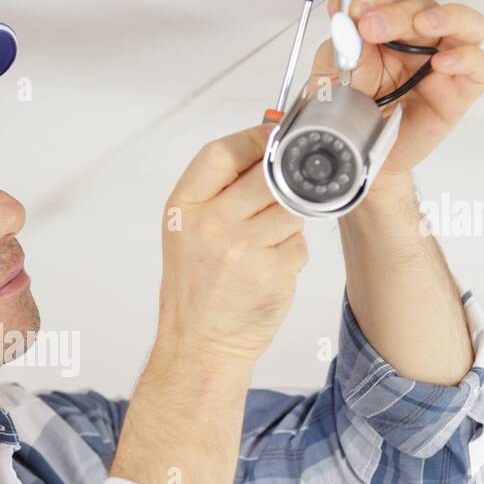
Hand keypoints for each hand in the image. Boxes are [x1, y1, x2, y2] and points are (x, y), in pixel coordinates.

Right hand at [157, 125, 307, 363]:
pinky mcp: (273, 271)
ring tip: (265, 245)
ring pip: (291, 208)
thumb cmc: (196, 288)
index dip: (254, 139)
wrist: (200, 345)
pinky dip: (292, 253)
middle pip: (267, 175)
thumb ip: (219, 191)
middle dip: (281, 181)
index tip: (273, 138)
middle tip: (280, 193)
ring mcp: (242, 249)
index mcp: (184, 210)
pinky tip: (270, 270)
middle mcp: (210, 225)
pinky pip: (299, 244)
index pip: (221, 153)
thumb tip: (267, 143)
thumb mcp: (187, 232)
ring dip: (289, 221)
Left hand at [304, 0, 483, 187]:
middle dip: (397, 11)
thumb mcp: (331, 77)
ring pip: (466, 24)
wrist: (358, 156)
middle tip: (370, 23)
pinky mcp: (459, 91)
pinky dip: (466, 58)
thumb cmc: (350, 115)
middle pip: (426, 8)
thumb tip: (345, 18)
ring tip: (420, 24)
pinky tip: (441, 62)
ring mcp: (443, 65)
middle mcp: (420, 44)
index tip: (354, 8)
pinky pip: (480, 67)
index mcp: (390, 32)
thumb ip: (339, 47)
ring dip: (445, 17)